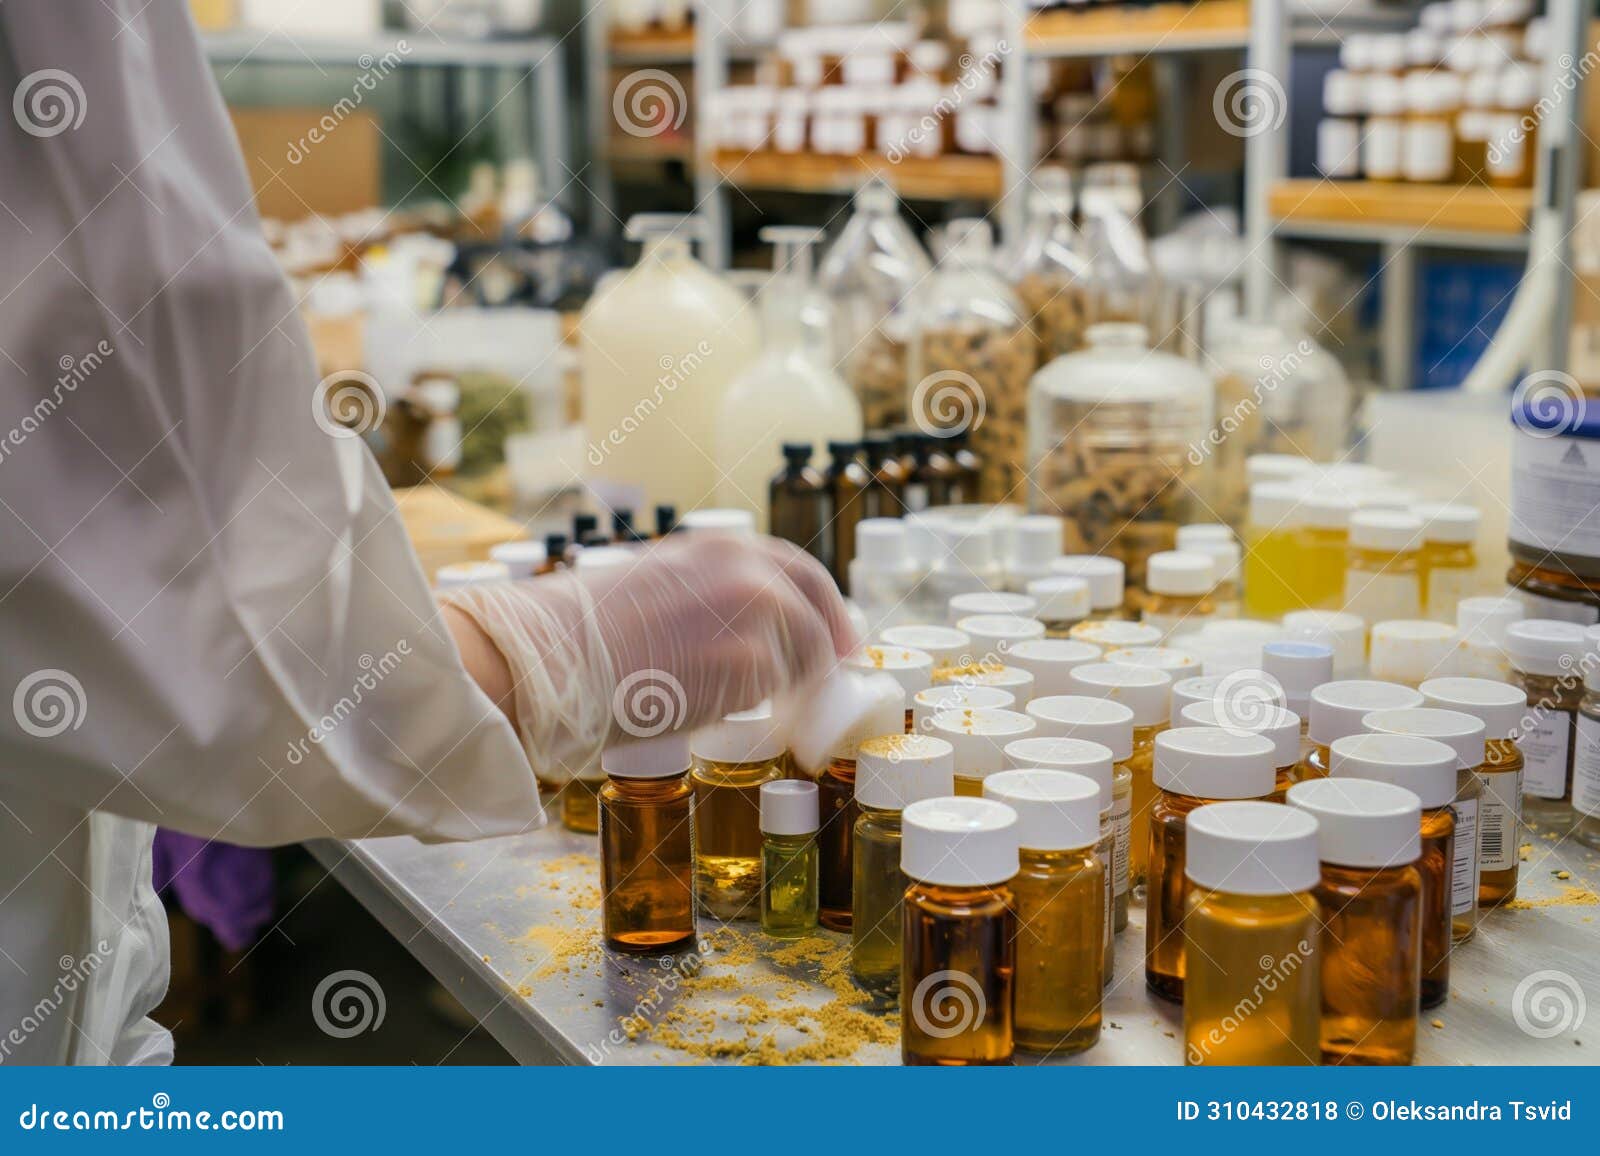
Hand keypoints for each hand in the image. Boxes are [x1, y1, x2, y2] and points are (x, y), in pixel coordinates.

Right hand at [440, 533, 856, 781]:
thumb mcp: (655, 586)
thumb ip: (705, 596)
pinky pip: (778, 691)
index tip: (834, 630)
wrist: (556, 659)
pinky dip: (768, 707)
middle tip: (840, 669)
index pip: (795, 567)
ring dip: (794, 681)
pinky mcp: (754, 663)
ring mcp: (757, 613)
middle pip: (818, 601)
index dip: (821, 603)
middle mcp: (747, 569)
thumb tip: (737, 634)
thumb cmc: (584, 634)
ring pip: (805, 653)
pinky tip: (736, 715)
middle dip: (834, 638)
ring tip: (768, 706)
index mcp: (719, 546)